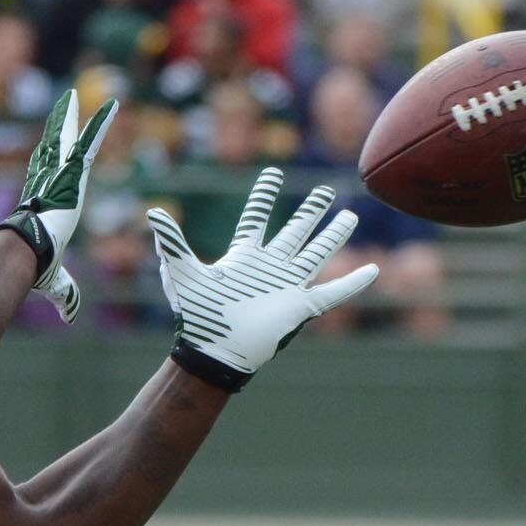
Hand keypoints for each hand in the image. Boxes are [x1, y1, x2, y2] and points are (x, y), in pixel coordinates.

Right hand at [0, 89, 117, 323]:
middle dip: (55, 127)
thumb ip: (65, 293)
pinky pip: (90, 143)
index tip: (45, 147)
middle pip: (51, 149)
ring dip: (69, 117)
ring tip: (73, 94)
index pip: (43, 177)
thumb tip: (69, 318)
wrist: (23, 254)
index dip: (45, 161)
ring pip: (66, 139)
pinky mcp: (72, 175)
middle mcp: (47, 185)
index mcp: (42, 205)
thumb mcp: (55, 281)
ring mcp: (58, 177)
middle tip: (60, 108)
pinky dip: (101, 124)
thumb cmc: (32, 268)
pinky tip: (113, 105)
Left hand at [147, 169, 377, 390]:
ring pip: (316, 253)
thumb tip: (152, 213)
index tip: (273, 174)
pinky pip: (333, 292)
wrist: (214, 351)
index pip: (257, 218)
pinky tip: (372, 270)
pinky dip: (353, 282)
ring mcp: (287, 285)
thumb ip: (172, 243)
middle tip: (324, 191)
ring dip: (334, 235)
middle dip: (309, 211)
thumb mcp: (184, 275)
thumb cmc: (198, 317)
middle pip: (295, 231)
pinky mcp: (300, 305)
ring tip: (349, 215)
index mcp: (244, 257)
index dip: (264, 196)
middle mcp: (269, 267)